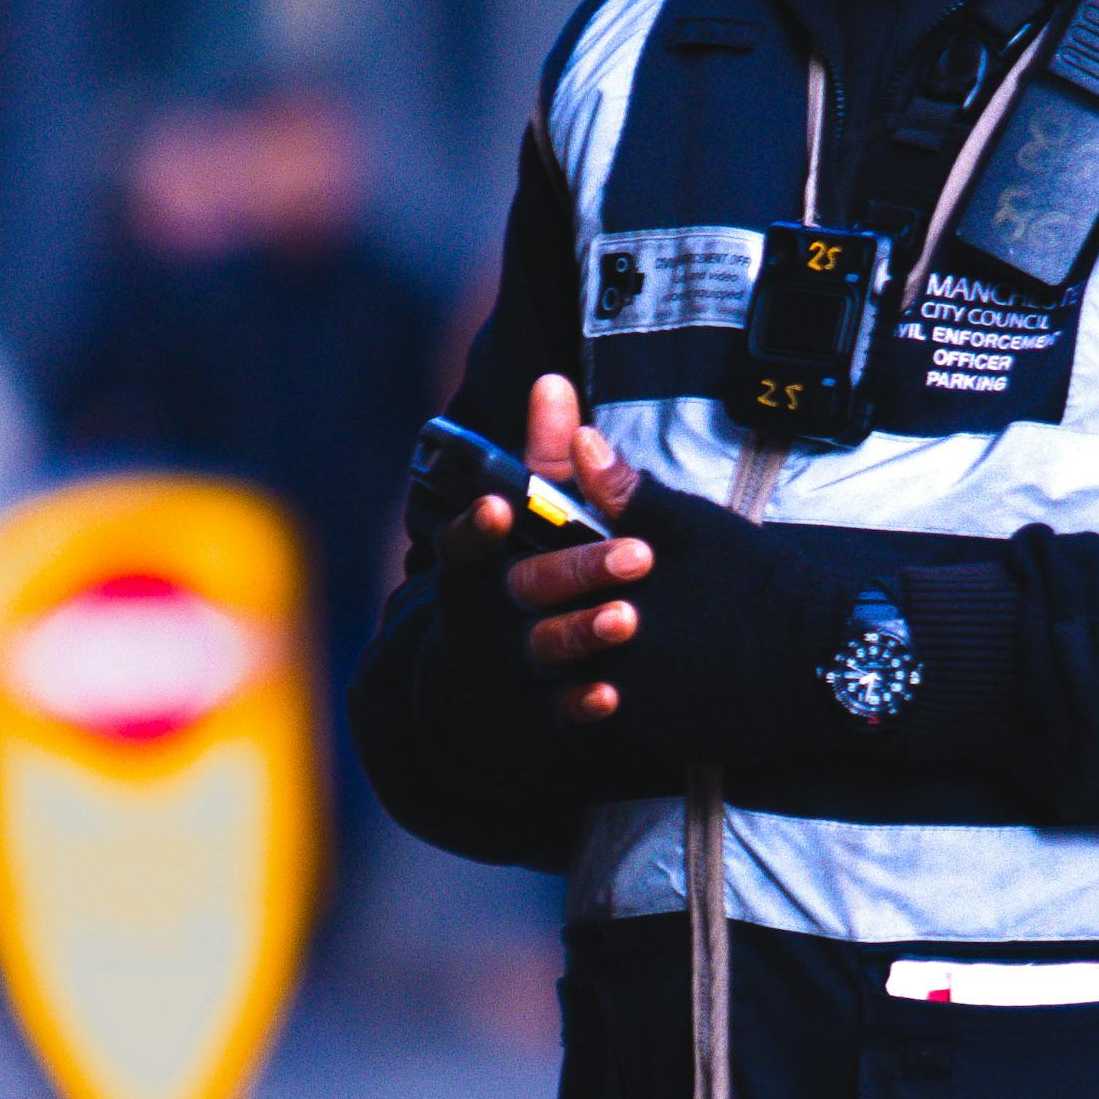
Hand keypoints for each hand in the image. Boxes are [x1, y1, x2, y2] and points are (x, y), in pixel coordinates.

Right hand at [443, 370, 652, 731]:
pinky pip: (552, 715)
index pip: (462, 545)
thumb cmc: (513, 583)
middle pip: (518, 591)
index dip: (476, 528)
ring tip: (628, 617)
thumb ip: (542, 460)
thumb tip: (554, 380)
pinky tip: (612, 695)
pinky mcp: (527, 717)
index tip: (499, 505)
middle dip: (573, 570)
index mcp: (470, 568)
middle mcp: (476, 618)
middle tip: (636, 553)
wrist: (475, 697)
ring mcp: (499, 670)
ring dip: (579, 634)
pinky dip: (579, 706)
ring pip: (537, 650)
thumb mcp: (523, 524)